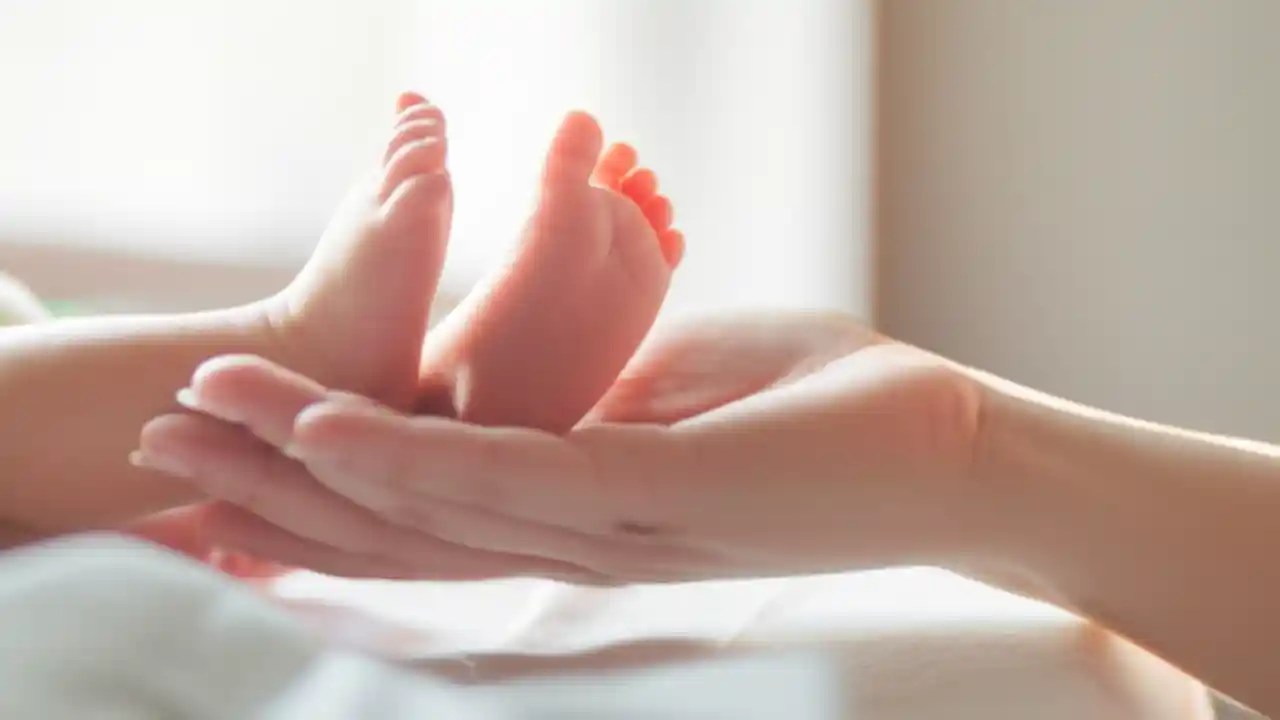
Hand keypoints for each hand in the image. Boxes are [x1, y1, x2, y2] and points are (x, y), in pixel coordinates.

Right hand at [137, 311, 991, 581]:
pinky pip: (509, 478)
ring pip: (427, 509)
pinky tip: (328, 425)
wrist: (949, 450)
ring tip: (202, 421)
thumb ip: (594, 405)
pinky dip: (407, 454)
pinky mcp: (658, 499)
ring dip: (306, 465)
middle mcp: (575, 542)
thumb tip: (541, 389)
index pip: (425, 510)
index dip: (316, 484)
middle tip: (156, 443)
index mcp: (579, 512)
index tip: (225, 443)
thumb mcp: (680, 393)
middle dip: (270, 483)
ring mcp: (611, 529)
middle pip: (396, 526)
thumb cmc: (818, 412)